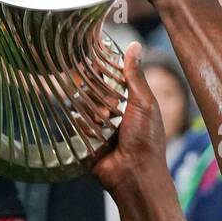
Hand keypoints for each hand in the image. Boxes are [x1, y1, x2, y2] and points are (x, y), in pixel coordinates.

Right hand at [90, 41, 167, 194]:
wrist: (134, 174)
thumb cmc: (146, 139)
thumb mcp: (143, 102)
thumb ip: (135, 76)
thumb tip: (134, 46)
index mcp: (130, 102)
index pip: (112, 78)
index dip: (104, 69)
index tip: (92, 56)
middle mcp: (113, 113)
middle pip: (94, 91)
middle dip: (97, 94)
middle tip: (109, 107)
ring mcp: (98, 127)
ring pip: (83, 106)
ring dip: (91, 112)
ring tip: (104, 122)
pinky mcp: (85, 140)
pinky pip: (75, 124)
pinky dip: (81, 124)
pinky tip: (90, 128)